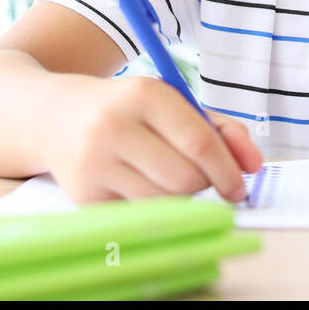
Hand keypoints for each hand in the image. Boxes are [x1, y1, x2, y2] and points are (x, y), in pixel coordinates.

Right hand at [45, 74, 262, 203]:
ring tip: (169, 178)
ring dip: (179, 199)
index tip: (240, 186)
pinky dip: (150, 207)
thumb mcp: (171, 103)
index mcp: (144, 94)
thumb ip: (220, 127)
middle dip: (204, 185)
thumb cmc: (127, 110)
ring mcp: (95, 162)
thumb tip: (254, 165)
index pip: (200, 142)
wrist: (54, 115)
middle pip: (185, 179)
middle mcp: (114, 126)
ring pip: (164, 203)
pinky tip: (138, 184)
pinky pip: (139, 215)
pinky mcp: (84, 195)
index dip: (228, 170)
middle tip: (202, 179)